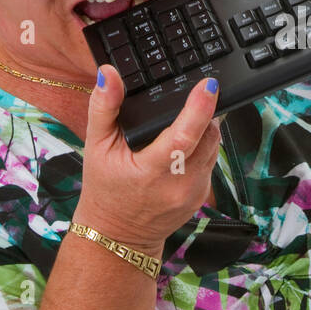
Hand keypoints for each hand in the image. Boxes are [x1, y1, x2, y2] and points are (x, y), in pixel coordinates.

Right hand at [72, 67, 221, 254]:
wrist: (118, 235)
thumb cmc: (105, 190)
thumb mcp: (96, 147)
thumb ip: (104, 108)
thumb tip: (108, 74)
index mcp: (152, 171)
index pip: (185, 136)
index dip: (200, 108)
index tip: (208, 85)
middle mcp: (179, 185)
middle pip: (208, 137)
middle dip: (205, 111)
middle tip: (196, 93)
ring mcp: (194, 192)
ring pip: (214, 147)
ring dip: (206, 128)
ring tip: (188, 117)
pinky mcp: (202, 196)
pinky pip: (212, 161)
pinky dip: (204, 146)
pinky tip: (187, 142)